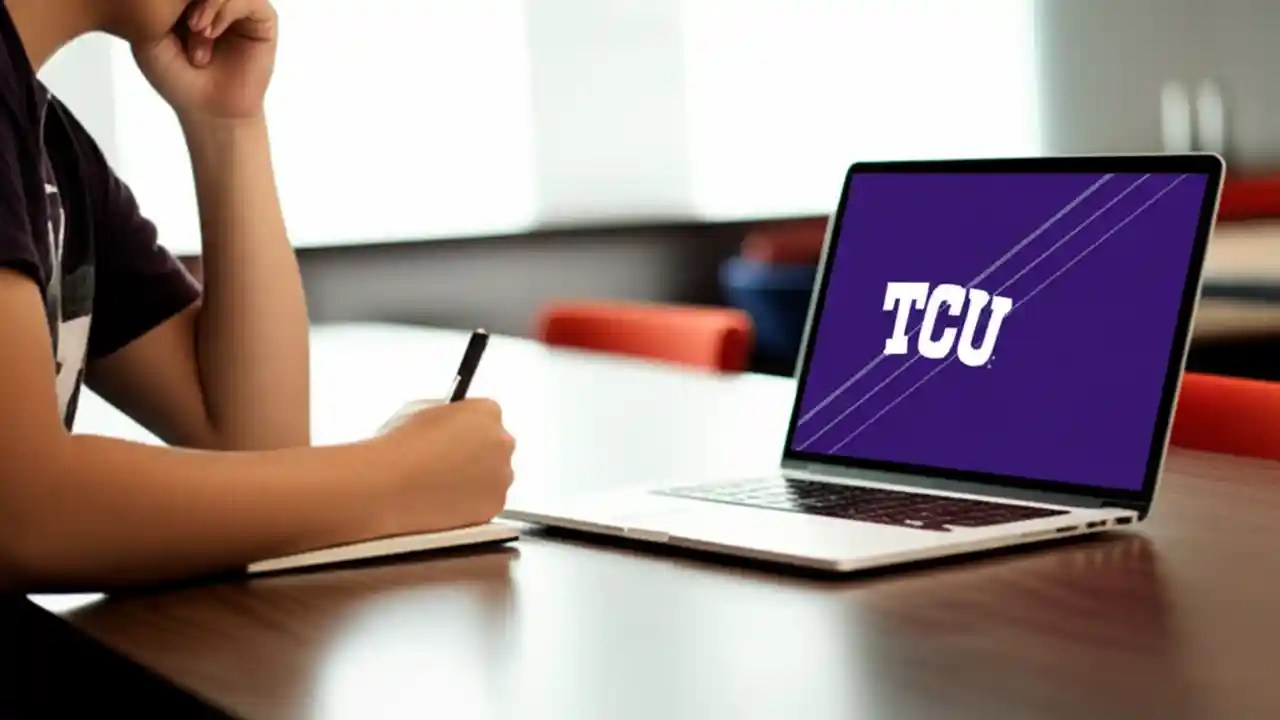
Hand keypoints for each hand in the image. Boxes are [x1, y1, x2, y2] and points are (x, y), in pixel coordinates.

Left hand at [133, 0, 278, 122]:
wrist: (209, 110)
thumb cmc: (177, 76)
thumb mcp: (150, 32)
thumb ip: (159, 3)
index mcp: (188, 0)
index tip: (162, 11)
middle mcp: (215, 0)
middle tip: (184, 19)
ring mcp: (239, 6)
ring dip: (207, 3)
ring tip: (197, 29)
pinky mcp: (262, 19)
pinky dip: (225, 10)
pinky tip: (209, 32)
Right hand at [374, 399, 516, 534]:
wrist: (390, 484)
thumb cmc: (401, 448)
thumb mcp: (425, 413)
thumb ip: (451, 418)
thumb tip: (451, 429)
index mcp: (486, 412)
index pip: (487, 417)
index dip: (467, 430)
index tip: (456, 439)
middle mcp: (501, 442)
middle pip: (496, 446)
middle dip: (477, 455)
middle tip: (448, 465)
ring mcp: (502, 475)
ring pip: (495, 476)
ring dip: (477, 480)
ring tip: (442, 485)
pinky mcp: (494, 504)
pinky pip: (488, 501)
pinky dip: (472, 503)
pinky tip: (445, 501)